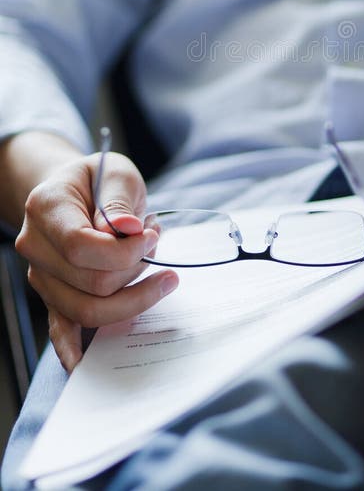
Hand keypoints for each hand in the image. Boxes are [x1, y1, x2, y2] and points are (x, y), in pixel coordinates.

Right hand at [16, 152, 177, 371]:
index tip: (152, 235)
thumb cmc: (98, 179)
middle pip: (91, 283)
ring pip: (87, 308)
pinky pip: (59, 325)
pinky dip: (70, 346)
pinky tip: (81, 362)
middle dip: (135, 269)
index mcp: (45, 208)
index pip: (81, 246)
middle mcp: (35, 245)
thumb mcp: (116, 172)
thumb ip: (119, 200)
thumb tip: (128, 229)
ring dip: (131, 294)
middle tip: (157, 240)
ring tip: (151, 261)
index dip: (123, 250)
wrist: (74, 188)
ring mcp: (41, 274)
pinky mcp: (53, 294)